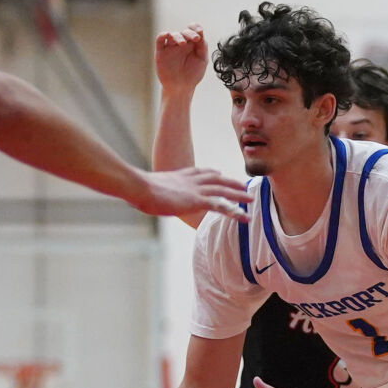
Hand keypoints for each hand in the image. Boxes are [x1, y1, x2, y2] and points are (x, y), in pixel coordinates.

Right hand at [129, 166, 250, 221]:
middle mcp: (190, 180)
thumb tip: (139, 193)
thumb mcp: (146, 187)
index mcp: (179, 176)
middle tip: (242, 184)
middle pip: (216, 179)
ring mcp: (195, 190)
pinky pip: (221, 206)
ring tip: (250, 198)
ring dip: (238, 194)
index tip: (218, 172)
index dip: (211, 173)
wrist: (140, 187)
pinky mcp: (197, 201)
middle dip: (230, 181)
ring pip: (223, 190)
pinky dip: (234, 211)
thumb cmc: (137, 188)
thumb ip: (150, 190)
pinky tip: (243, 216)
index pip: (200, 172)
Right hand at [154, 25, 207, 94]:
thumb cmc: (192, 75)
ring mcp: (170, 47)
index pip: (193, 29)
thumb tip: (200, 33)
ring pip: (172, 34)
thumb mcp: (202, 60)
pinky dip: (163, 35)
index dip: (196, 27)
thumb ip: (202, 46)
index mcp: (192, 44)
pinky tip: (167, 35)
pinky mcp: (161, 52)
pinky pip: (160, 40)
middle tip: (195, 39)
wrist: (180, 88)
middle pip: (184, 32)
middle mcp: (181, 44)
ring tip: (183, 44)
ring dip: (178, 36)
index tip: (200, 32)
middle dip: (190, 33)